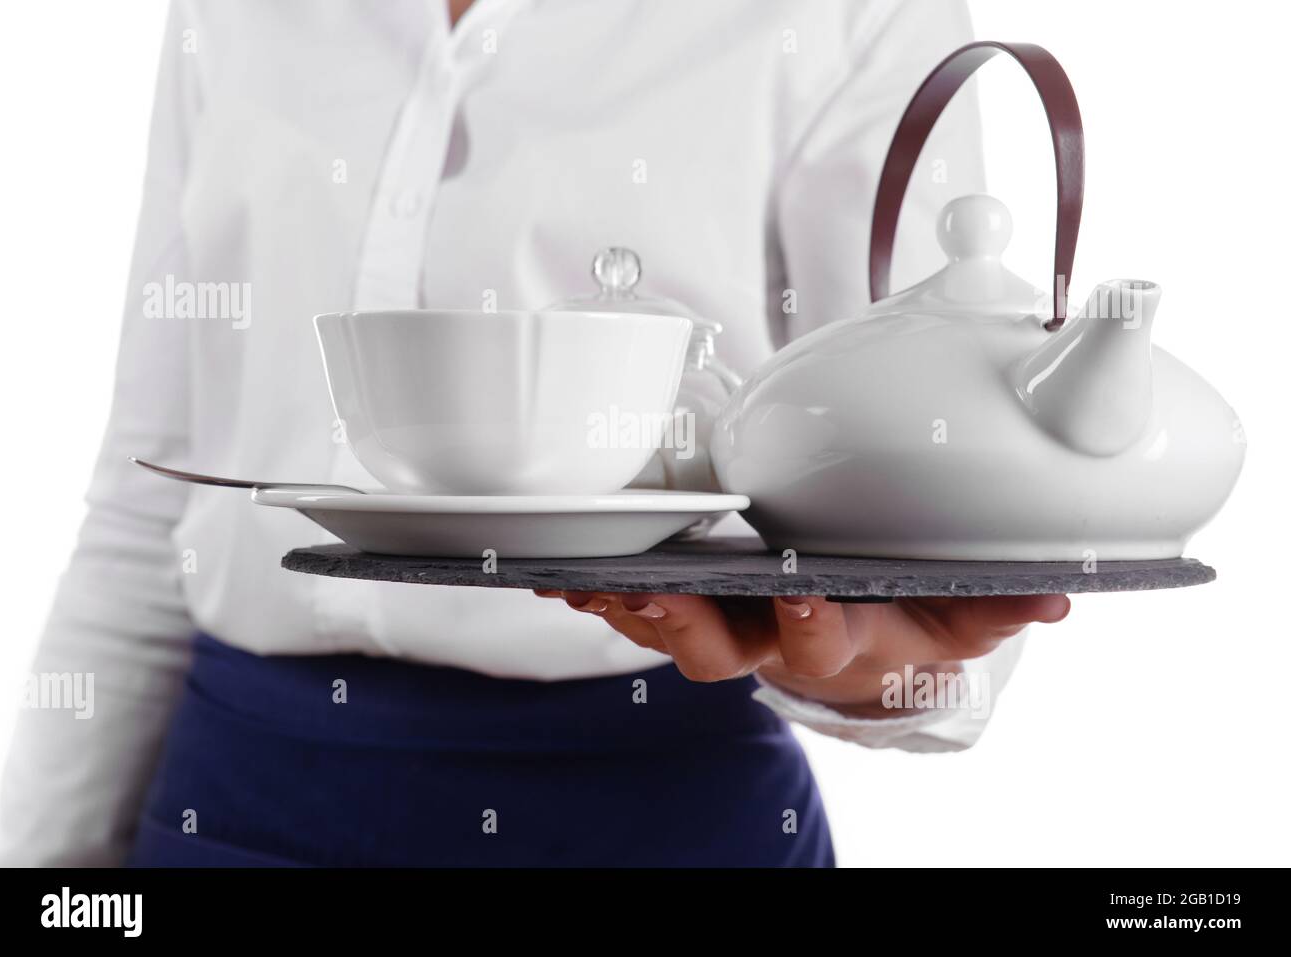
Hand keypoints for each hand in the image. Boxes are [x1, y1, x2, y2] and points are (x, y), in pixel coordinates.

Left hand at [535, 590, 1069, 715]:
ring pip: (665, 629)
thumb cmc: (908, 618)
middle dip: (685, 623)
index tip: (805, 591)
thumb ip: (1000, 602)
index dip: (813, 623)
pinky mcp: (690, 608)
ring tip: (588, 572)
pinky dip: (598, 589)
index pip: (823, 643)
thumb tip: (1057, 593)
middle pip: (718, 651)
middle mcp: (771, 644)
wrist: (863, 639)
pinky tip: (563, 565)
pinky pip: (635, 606)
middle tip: (653, 589)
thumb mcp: (959, 614)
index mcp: (840, 643)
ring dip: (626, 605)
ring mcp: (726, 628)